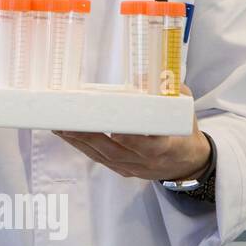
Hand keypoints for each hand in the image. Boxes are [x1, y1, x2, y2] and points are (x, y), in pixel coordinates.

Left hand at [51, 83, 210, 182]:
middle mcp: (147, 161)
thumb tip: (146, 74)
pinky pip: (99, 159)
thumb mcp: (184, 110)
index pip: (147, 146)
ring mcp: (133, 168)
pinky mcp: (122, 170)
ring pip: (102, 156)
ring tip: (58, 125)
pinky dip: (81, 146)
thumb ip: (170, 91)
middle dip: (89, 137)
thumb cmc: (184, 132)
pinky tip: (66, 134)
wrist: (187, 164)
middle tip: (67, 123)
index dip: (130, 139)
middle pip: (114, 151)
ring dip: (78, 141)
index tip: (114, 129)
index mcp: (167, 146)